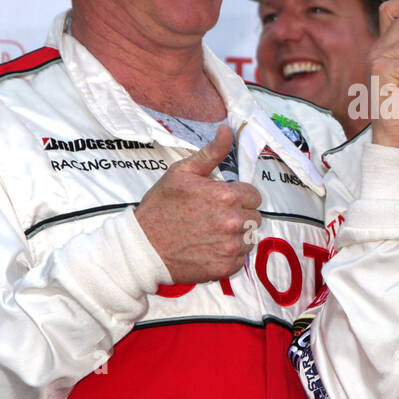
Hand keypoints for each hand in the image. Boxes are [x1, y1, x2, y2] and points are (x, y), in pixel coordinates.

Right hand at [136, 124, 262, 283]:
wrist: (143, 247)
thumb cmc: (160, 208)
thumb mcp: (182, 173)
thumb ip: (211, 152)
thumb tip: (227, 130)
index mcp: (227, 196)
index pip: (254, 195)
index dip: (238, 196)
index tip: (221, 201)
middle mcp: (233, 222)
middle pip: (255, 217)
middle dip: (239, 215)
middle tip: (213, 217)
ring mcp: (231, 247)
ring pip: (249, 238)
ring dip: (236, 235)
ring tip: (210, 233)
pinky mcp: (226, 267)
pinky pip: (240, 259)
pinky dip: (228, 254)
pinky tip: (209, 248)